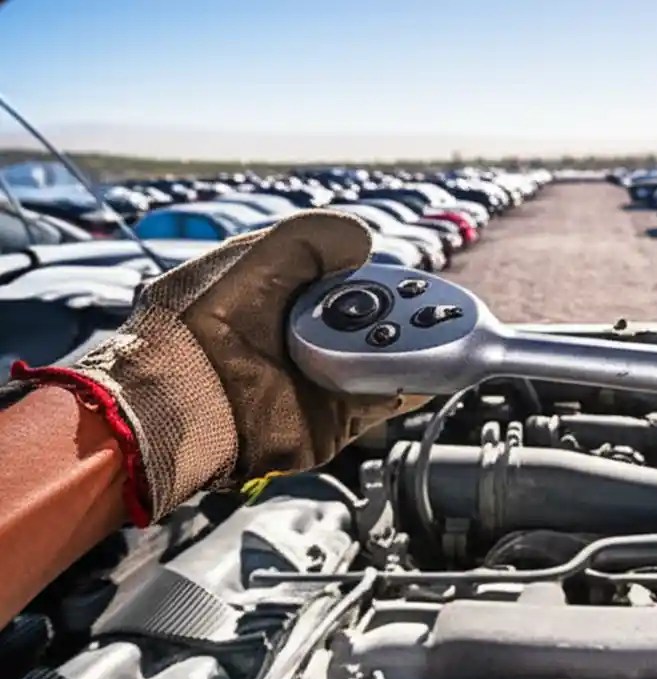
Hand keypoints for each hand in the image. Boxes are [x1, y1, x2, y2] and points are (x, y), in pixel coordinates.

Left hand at [74, 211, 424, 520]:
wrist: (179, 401)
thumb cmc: (197, 326)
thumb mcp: (253, 257)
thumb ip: (310, 239)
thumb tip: (364, 240)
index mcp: (282, 297)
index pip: (347, 280)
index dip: (378, 277)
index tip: (403, 278)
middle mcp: (304, 340)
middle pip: (376, 322)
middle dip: (405, 315)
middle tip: (428, 311)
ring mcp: (320, 383)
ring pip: (387, 362)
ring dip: (416, 350)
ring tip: (438, 337)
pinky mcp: (332, 422)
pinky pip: (384, 404)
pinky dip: (411, 387)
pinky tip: (432, 370)